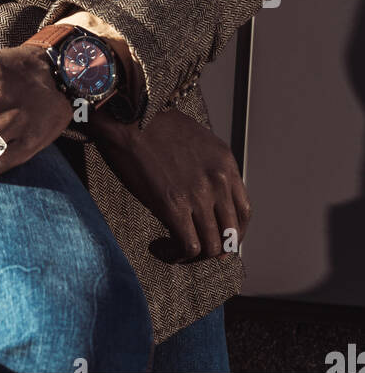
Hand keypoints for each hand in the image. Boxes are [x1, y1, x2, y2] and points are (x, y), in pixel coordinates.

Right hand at [90, 105, 251, 260]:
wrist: (128, 115)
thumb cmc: (152, 123)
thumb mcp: (196, 139)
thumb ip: (207, 166)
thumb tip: (204, 192)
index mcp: (225, 164)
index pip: (243, 213)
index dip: (231, 233)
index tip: (215, 238)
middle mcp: (218, 182)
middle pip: (231, 235)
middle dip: (213, 249)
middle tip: (193, 250)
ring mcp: (198, 196)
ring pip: (212, 247)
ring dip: (193, 257)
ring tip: (172, 250)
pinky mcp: (174, 207)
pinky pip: (188, 248)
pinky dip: (176, 256)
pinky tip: (160, 249)